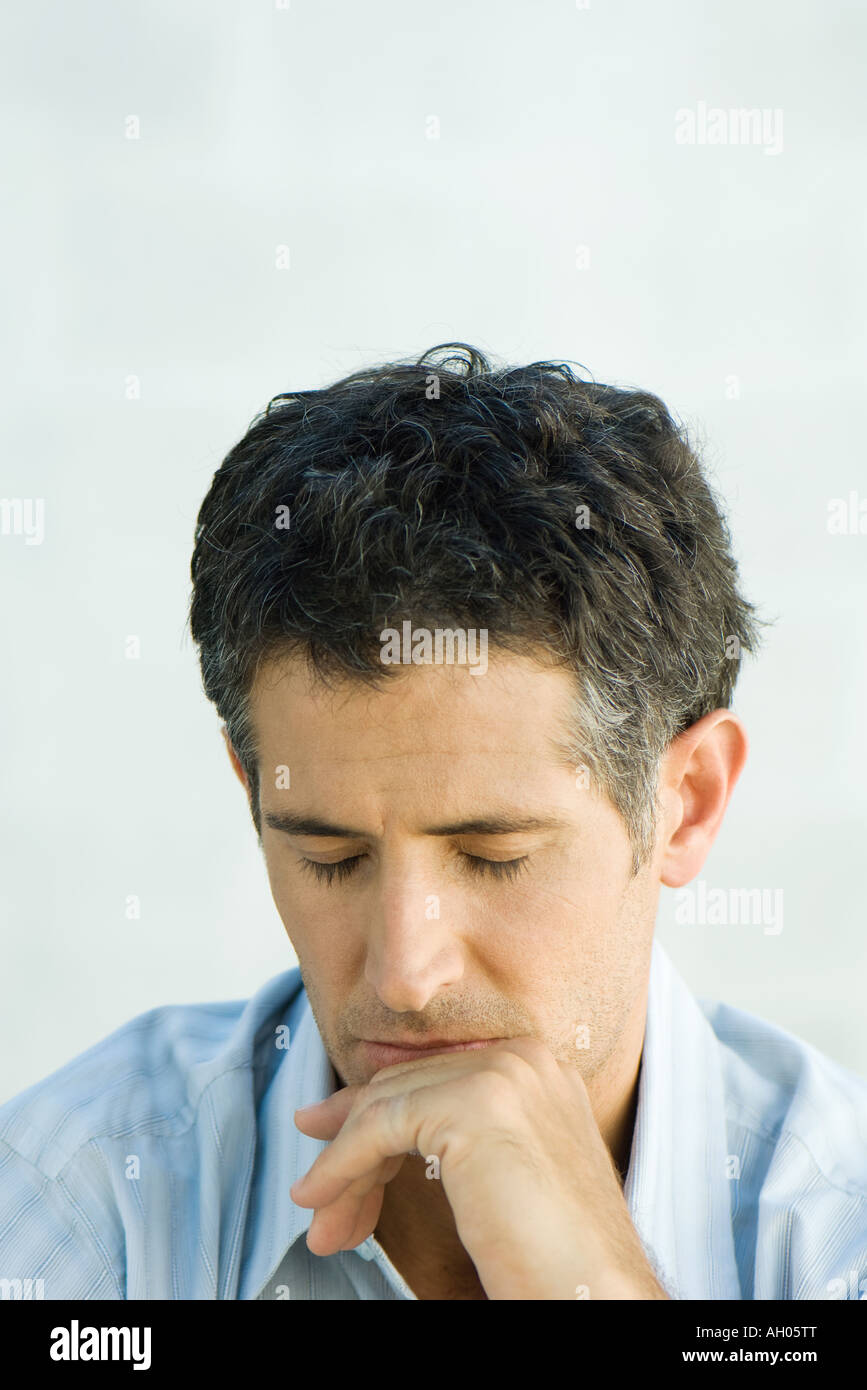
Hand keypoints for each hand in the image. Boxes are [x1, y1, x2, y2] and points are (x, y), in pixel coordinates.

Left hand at [291, 1037, 667, 1298]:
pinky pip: (380, 1126)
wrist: (594, 1295)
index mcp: (536, 1068)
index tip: (330, 1148)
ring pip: (386, 1105)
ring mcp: (502, 1074)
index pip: (432, 1078)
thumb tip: (378, 1126)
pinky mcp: (475, 1103)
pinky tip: (322, 1202)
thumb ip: (458, 1137)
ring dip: (341, 1167)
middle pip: (406, 1088)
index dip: (374, 1114)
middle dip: (353, 1150)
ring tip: (323, 1223)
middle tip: (319, 1201)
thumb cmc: (555, 1255)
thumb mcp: (501, 1174)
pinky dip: (342, 1166)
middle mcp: (525, 1057)